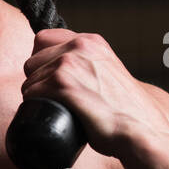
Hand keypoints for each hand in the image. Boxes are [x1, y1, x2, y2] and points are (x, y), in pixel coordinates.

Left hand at [20, 29, 168, 157]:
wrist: (139, 129)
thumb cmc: (122, 108)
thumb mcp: (106, 70)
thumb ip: (87, 62)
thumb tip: (61, 65)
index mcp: (90, 41)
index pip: (42, 39)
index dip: (41, 61)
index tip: (51, 78)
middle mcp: (79, 46)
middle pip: (32, 60)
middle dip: (37, 80)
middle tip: (55, 98)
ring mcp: (70, 64)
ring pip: (30, 79)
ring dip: (36, 96)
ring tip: (57, 107)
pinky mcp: (63, 85)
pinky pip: (30, 92)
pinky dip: (35, 105)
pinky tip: (51, 112)